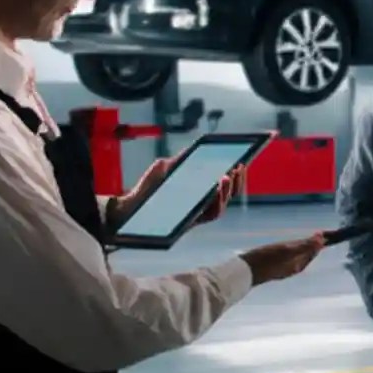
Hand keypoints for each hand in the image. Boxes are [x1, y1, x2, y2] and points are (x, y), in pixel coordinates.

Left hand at [116, 159, 245, 227]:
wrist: (129, 206)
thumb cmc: (148, 188)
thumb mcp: (164, 168)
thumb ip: (180, 160)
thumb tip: (196, 149)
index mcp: (199, 193)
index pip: (224, 185)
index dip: (236, 175)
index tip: (242, 160)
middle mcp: (201, 206)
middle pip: (228, 196)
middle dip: (237, 181)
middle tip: (239, 166)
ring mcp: (196, 215)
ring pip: (221, 206)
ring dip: (227, 191)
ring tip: (226, 176)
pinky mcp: (189, 223)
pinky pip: (209, 215)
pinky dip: (215, 202)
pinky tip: (215, 189)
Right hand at [240, 233, 326, 285]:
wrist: (244, 272)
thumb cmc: (266, 260)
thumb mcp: (287, 250)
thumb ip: (304, 246)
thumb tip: (322, 241)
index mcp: (298, 265)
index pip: (314, 251)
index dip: (321, 242)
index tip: (328, 233)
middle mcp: (292, 268)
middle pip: (308, 254)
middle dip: (315, 245)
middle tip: (321, 235)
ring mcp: (283, 268)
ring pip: (298, 256)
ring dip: (305, 247)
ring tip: (308, 240)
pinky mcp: (274, 266)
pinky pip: (289, 257)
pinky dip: (294, 250)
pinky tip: (289, 248)